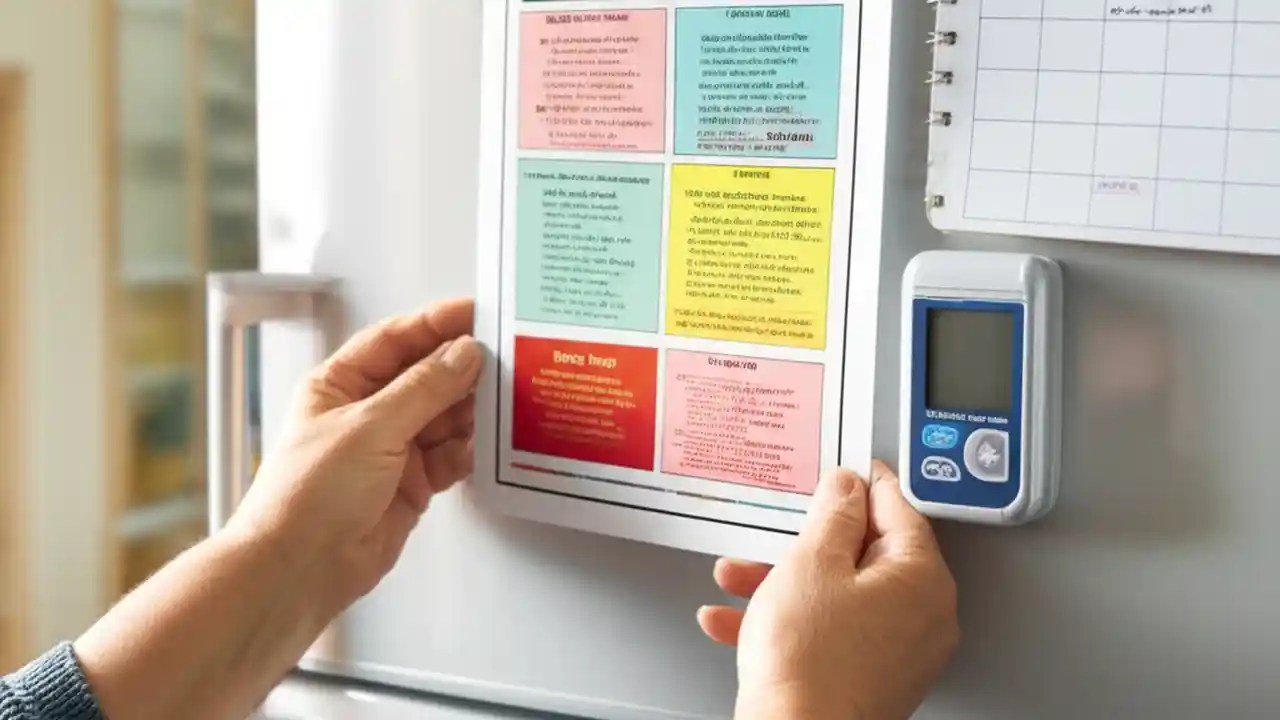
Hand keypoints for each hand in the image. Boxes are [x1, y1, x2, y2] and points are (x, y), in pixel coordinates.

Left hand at [75, 300, 484, 719]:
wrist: (299, 569)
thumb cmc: (308, 494)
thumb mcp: (370, 426)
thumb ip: (424, 388)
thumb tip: (464, 353)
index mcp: (340, 384)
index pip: (395, 340)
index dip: (436, 323)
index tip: (478, 313)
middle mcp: (367, 413)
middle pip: (425, 377)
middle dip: (463, 369)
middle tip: (507, 358)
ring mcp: (390, 450)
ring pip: (444, 417)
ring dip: (472, 411)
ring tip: (507, 400)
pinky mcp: (411, 485)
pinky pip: (451, 458)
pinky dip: (471, 451)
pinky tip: (490, 445)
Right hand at [698, 462, 958, 719]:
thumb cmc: (810, 660)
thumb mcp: (811, 561)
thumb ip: (833, 515)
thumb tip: (847, 488)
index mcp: (922, 578)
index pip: (898, 509)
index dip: (863, 484)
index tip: (845, 469)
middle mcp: (924, 617)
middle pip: (865, 556)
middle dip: (805, 544)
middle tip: (777, 531)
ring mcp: (900, 654)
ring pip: (839, 597)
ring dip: (784, 583)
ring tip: (738, 579)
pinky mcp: (872, 680)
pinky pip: (832, 634)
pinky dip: (790, 623)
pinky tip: (738, 620)